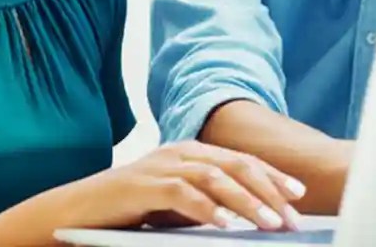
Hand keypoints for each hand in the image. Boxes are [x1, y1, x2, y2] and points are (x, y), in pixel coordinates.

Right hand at [71, 141, 306, 231]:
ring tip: (269, 222)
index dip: (273, 176)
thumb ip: (209, 204)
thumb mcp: (177, 205)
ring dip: (245, 201)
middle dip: (268, 189)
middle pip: (235, 165)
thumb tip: (251, 219)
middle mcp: (180, 152)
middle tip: (291, 215)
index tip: (299, 195)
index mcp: (192, 152)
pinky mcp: (141, 185)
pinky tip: (225, 224)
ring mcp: (160, 166)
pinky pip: (181, 194)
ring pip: (214, 177)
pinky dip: (206, 208)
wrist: (76, 210)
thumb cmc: (130, 210)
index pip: (241, 160)